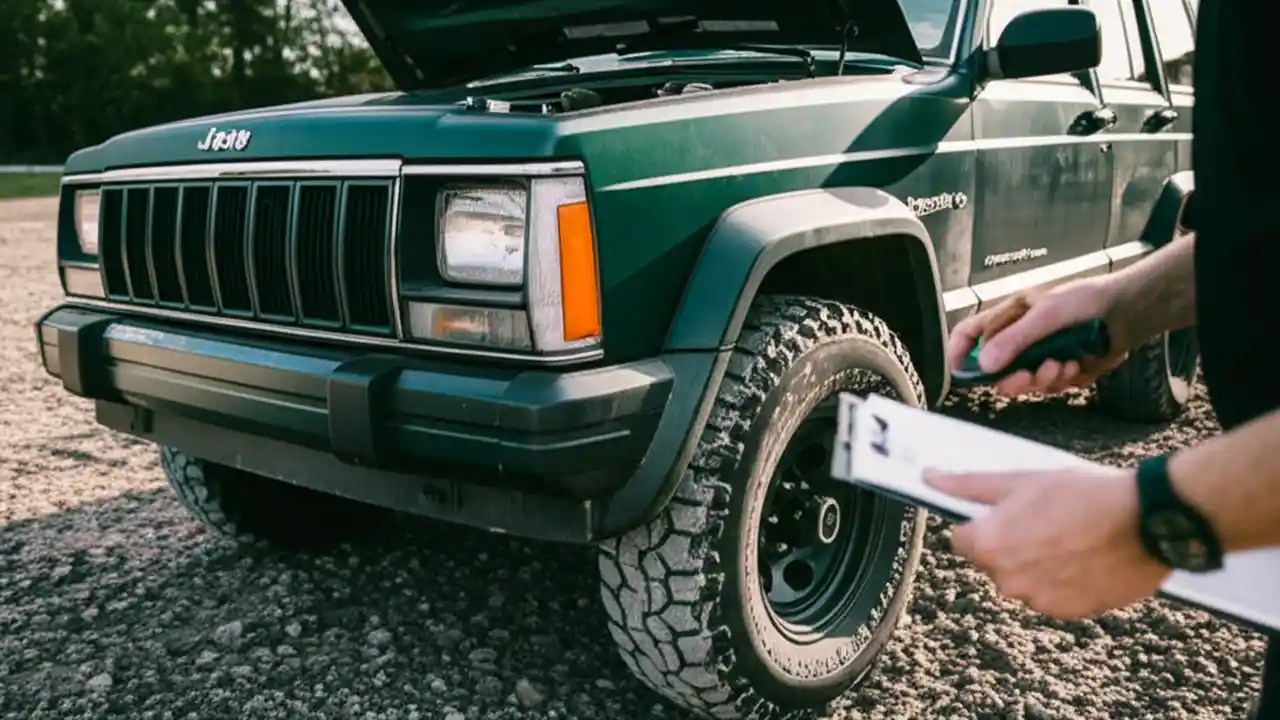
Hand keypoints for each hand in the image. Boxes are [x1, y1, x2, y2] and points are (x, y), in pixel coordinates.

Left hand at [923, 466, 1170, 619]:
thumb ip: (968, 485)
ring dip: (1037, 563)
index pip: (961, 540)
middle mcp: (1008, 581)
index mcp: (989, 547)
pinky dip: (1063, 580)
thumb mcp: (1020, 480)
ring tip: (1070, 536)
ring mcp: (1039, 600)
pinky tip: (1084, 556)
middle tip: (1045, 520)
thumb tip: (930, 478)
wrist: (1144, 521)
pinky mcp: (1070, 612)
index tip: (1006, 514)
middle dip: (1009, 544)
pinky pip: (1053, 595)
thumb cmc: (1083, 495)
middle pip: (992, 561)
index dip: (982, 524)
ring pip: (1023, 580)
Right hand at [947, 279, 1129, 396]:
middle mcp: (1021, 338)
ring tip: (1061, 363)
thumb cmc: (1088, 300)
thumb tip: (983, 364)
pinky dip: (1063, 378)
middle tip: (1025, 376)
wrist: (1128, 312)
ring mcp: (1040, 355)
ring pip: (1024, 382)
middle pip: (996, 369)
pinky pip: (1050, 386)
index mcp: (1009, 317)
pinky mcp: (1060, 370)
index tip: (957, 371)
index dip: (958, 352)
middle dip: (1012, 377)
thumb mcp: (1045, 315)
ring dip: (1042, 378)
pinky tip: (1076, 363)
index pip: (969, 334)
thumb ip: (1014, 340)